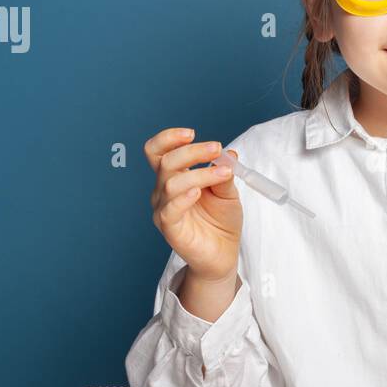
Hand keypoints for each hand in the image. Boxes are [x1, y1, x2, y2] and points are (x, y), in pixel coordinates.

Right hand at [144, 128, 243, 281]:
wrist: (224, 253)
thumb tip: (228, 153)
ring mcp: (164, 209)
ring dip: (199, 173)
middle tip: (217, 149)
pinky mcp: (169, 228)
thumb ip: (224, 172)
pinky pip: (170, 210)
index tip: (191, 133)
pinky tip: (198, 192)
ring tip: (223, 173)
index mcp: (174, 176)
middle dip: (192, 151)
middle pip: (165, 162)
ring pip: (171, 183)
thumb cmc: (221, 220)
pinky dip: (183, 197)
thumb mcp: (228, 191)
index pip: (158, 151)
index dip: (168, 138)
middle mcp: (163, 191)